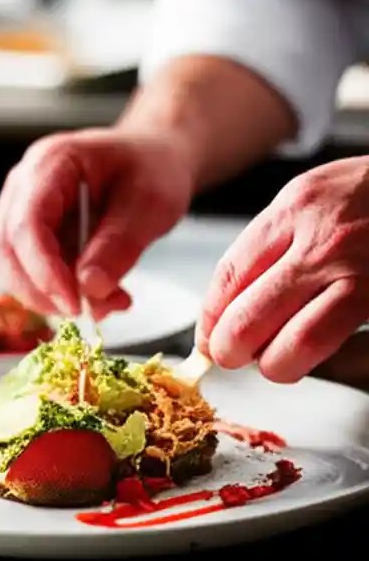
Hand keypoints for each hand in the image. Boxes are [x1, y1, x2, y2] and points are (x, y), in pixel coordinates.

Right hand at [0, 128, 194, 318]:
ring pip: (5, 264)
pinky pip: (23, 269)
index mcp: (50, 163)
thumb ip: (120, 244)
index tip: (74, 305)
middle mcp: (23, 185)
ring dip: (43, 295)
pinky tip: (93, 294)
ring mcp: (18, 207)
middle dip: (37, 289)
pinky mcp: (26, 232)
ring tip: (98, 302)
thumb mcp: (151, 203)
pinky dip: (52, 292)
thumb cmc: (152, 169)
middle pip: (3, 248)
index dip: (44, 270)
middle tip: (83, 311)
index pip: (26, 224)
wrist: (151, 157)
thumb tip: (89, 289)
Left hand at [199, 156, 368, 382]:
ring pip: (297, 342)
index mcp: (296, 208)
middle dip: (230, 350)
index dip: (209, 318)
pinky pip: (339, 341)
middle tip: (231, 357)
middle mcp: (324, 241)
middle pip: (250, 317)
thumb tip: (232, 299)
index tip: (206, 337)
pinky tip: (313, 354)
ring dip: (276, 365)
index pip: (229, 277)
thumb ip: (276, 239)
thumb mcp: (316, 194)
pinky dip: (318, 357)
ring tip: (274, 364)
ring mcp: (362, 272)